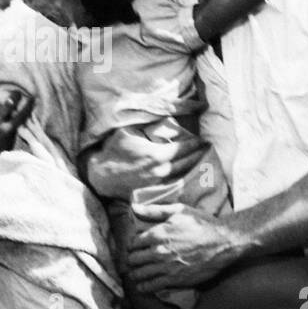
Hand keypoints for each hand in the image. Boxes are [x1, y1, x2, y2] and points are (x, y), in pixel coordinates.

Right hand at [81, 127, 206, 197]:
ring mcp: (157, 183)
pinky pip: (171, 184)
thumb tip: (160, 117)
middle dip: (198, 155)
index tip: (203, 140)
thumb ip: (146, 124)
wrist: (100, 175)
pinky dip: (181, 178)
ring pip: (181, 175)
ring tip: (201, 161)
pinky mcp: (152, 191)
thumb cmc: (113, 150)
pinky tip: (186, 175)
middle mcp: (160, 170)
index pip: (183, 149)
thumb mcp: (128, 131)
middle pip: (186, 163)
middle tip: (207, 149)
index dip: (195, 144)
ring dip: (192, 167)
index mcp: (156, 154)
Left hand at [125, 202, 240, 291]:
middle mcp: (158, 252)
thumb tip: (134, 208)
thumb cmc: (202, 224)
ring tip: (134, 274)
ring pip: (140, 274)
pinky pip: (153, 286)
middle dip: (131, 260)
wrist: (222, 243)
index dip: (131, 245)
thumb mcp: (179, 211)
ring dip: (135, 274)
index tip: (133, 247)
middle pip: (133, 259)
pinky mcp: (175, 279)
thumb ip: (155, 211)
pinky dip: (144, 287)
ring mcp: (165, 267)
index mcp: (157, 234)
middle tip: (131, 262)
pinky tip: (142, 286)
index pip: (133, 243)